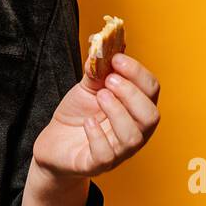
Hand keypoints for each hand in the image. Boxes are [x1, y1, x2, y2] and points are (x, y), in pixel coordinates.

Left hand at [32, 51, 160, 179]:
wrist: (54, 143)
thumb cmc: (77, 115)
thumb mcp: (88, 87)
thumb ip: (100, 68)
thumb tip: (107, 40)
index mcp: (135, 109)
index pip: (151, 90)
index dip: (137, 72)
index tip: (116, 59)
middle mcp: (133, 132)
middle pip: (151, 116)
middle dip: (131, 94)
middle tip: (109, 80)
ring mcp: (118, 152)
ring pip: (133, 137)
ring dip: (117, 112)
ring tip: (99, 97)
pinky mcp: (97, 165)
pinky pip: (107, 155)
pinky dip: (97, 135)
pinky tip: (87, 122)